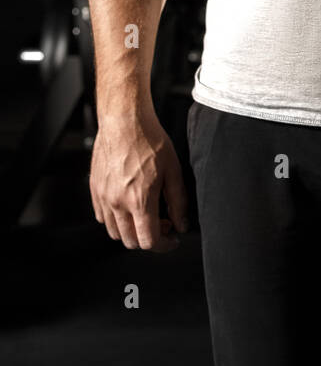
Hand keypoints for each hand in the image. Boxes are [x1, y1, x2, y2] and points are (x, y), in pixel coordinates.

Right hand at [89, 108, 188, 252]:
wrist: (125, 120)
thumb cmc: (149, 140)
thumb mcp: (173, 170)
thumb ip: (178, 202)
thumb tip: (181, 224)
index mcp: (139, 200)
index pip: (148, 242)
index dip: (164, 245)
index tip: (172, 238)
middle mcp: (117, 203)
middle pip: (130, 242)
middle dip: (148, 238)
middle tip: (162, 222)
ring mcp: (102, 197)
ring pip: (114, 232)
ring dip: (130, 230)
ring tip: (144, 212)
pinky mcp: (94, 189)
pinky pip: (101, 217)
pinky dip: (114, 219)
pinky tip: (128, 204)